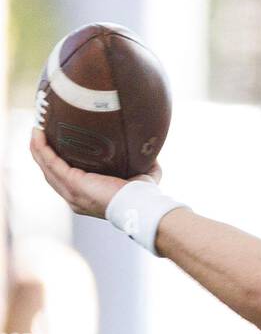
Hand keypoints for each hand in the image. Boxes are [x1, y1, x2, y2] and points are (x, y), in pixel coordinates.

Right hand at [30, 127, 161, 218]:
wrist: (141, 206)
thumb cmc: (143, 196)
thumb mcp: (141, 178)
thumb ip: (144, 166)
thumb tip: (151, 153)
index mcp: (85, 196)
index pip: (63, 178)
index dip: (55, 160)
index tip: (53, 141)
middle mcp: (73, 196)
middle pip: (49, 171)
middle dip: (42, 150)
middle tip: (40, 129)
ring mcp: (70, 192)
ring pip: (46, 166)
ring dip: (38, 146)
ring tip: (36, 127)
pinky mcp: (72, 183)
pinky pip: (50, 162)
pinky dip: (42, 147)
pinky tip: (38, 132)